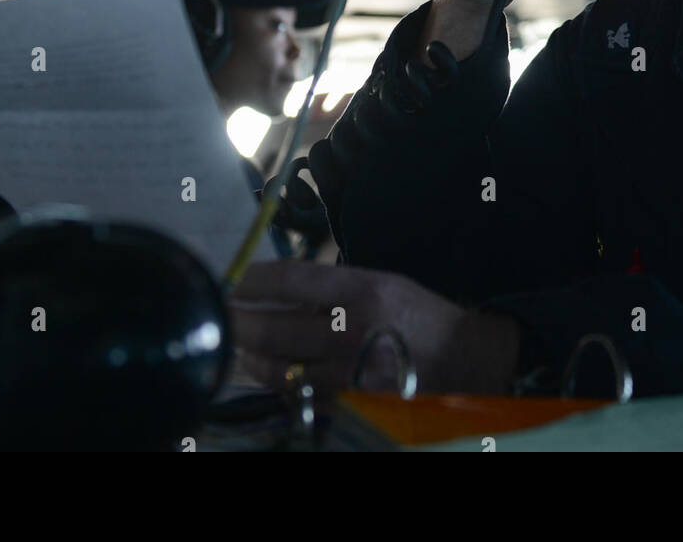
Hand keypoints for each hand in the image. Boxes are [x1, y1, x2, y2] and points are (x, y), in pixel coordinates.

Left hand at [229, 261, 520, 394]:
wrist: (465, 363)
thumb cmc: (421, 317)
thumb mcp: (384, 283)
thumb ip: (336, 286)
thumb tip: (280, 290)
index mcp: (364, 289)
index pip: (292, 279)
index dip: (253, 279)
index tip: (230, 279)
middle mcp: (353, 329)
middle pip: (274, 326)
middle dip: (237, 321)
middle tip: (216, 316)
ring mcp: (349, 372)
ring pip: (278, 368)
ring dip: (249, 357)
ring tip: (233, 347)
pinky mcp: (348, 404)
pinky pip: (298, 394)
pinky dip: (278, 384)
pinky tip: (267, 374)